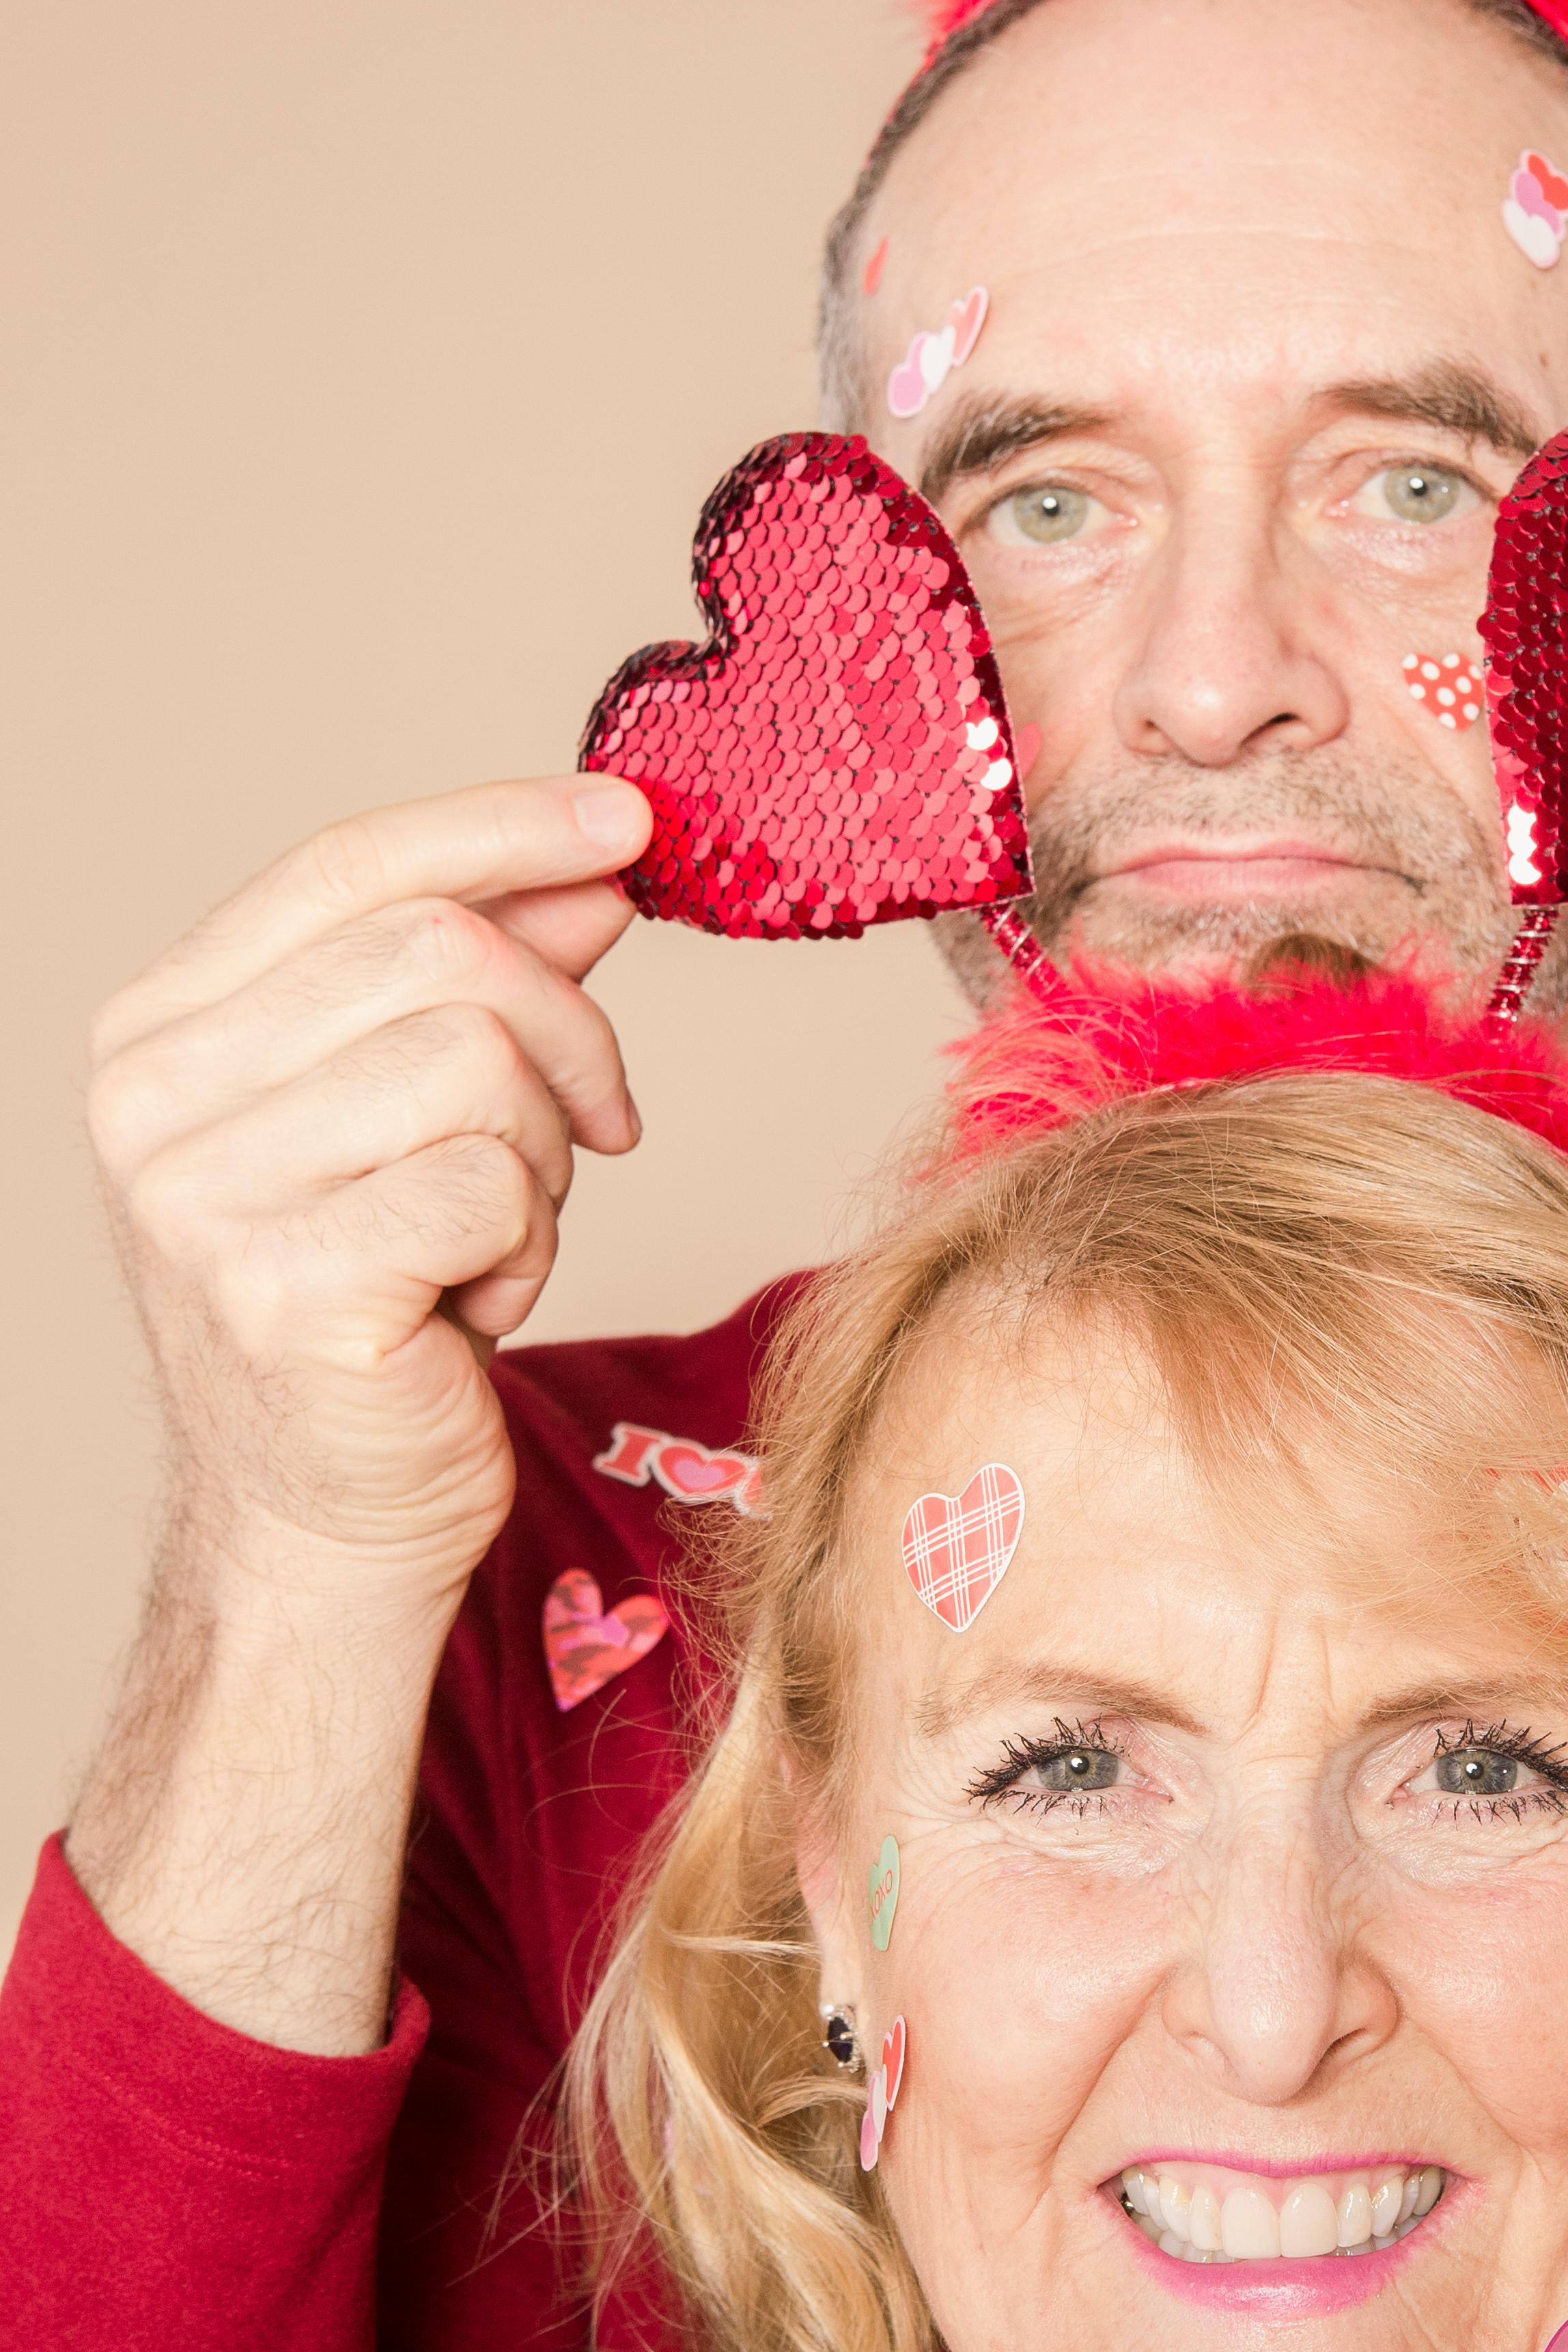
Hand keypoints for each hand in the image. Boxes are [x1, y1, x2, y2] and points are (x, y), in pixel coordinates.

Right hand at [69, 776, 649, 2040]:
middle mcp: (153, 1102)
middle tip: (591, 1127)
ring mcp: (204, 1202)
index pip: (345, 865)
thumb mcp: (420, 1110)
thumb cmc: (384, 1311)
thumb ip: (482, 975)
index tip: (631, 826)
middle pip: (437, 954)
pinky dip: (526, 1245)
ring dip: (538, 1156)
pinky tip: (473, 1306)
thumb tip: (595, 859)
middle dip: (563, 1034)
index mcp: (161, 1029)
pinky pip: (487, 1186)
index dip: (502, 828)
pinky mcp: (288, 1294)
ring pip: (475, 1061)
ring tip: (492, 1239)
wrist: (327, 1525)